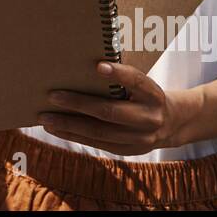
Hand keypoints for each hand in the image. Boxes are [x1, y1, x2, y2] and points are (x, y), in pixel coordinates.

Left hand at [38, 61, 185, 155]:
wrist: (171, 123)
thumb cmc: (145, 94)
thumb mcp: (142, 84)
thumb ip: (121, 78)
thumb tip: (83, 66)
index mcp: (153, 94)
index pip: (136, 81)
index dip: (118, 74)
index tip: (98, 66)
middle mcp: (148, 117)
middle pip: (110, 112)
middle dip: (78, 104)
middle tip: (52, 96)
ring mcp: (140, 138)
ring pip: (99, 132)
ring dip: (69, 125)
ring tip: (45, 117)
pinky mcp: (129, 150)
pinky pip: (97, 144)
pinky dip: (74, 136)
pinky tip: (56, 129)